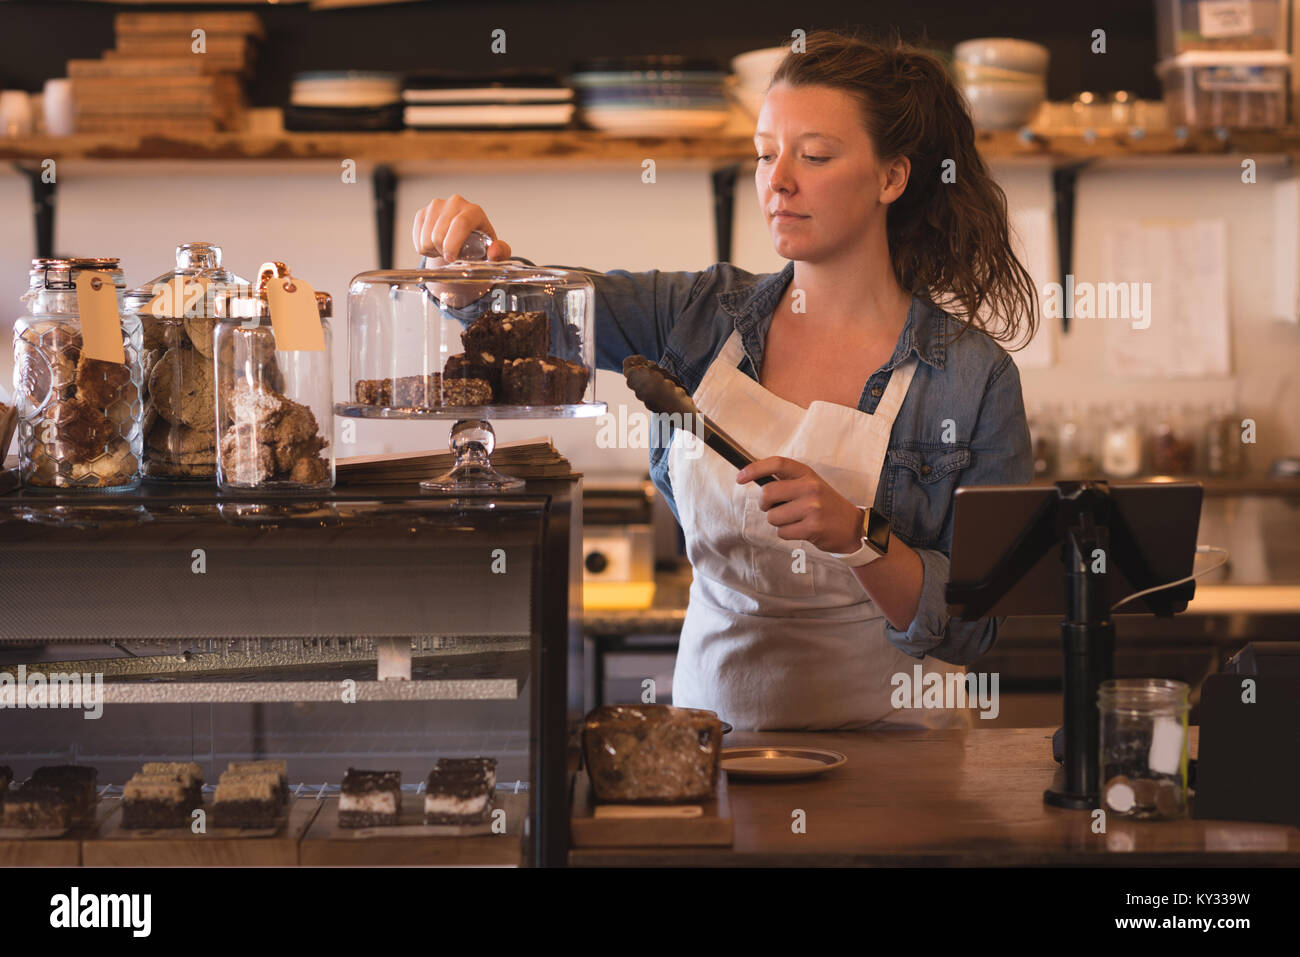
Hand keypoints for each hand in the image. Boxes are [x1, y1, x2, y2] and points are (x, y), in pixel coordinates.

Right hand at [411, 194, 513, 262]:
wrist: (464, 239)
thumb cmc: (481, 245)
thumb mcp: (496, 252)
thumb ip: (500, 253)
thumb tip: (494, 251)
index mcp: (474, 211)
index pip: (460, 224)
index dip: (453, 244)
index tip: (451, 259)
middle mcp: (455, 203)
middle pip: (439, 234)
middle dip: (444, 252)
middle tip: (453, 255)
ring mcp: (436, 206)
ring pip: (426, 238)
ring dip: (434, 250)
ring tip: (445, 249)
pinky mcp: (423, 212)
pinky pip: (417, 238)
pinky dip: (424, 247)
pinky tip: (435, 244)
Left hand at [735, 456, 862, 553]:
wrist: (851, 526)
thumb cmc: (825, 505)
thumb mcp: (810, 484)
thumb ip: (787, 481)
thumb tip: (754, 478)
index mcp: (807, 474)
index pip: (776, 463)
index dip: (754, 469)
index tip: (740, 477)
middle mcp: (810, 487)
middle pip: (767, 493)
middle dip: (764, 504)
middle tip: (772, 507)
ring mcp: (812, 507)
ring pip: (772, 516)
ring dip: (778, 522)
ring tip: (795, 520)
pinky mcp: (812, 527)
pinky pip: (782, 532)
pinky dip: (786, 533)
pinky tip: (801, 529)